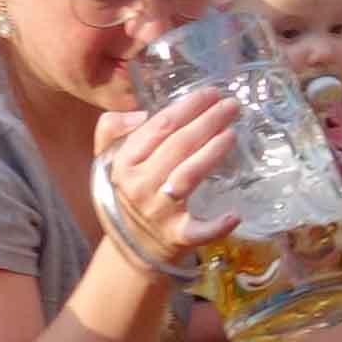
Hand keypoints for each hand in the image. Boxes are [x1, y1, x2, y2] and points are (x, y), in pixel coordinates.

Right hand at [87, 86, 247, 263]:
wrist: (130, 247)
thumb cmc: (126, 194)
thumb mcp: (106, 159)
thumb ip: (111, 128)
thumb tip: (142, 113)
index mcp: (123, 162)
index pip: (159, 126)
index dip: (187, 107)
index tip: (210, 93)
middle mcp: (139, 185)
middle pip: (179, 145)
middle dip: (208, 121)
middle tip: (232, 105)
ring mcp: (159, 212)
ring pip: (189, 176)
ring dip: (213, 152)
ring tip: (233, 133)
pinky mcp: (178, 237)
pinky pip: (198, 230)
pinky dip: (217, 225)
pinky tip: (235, 213)